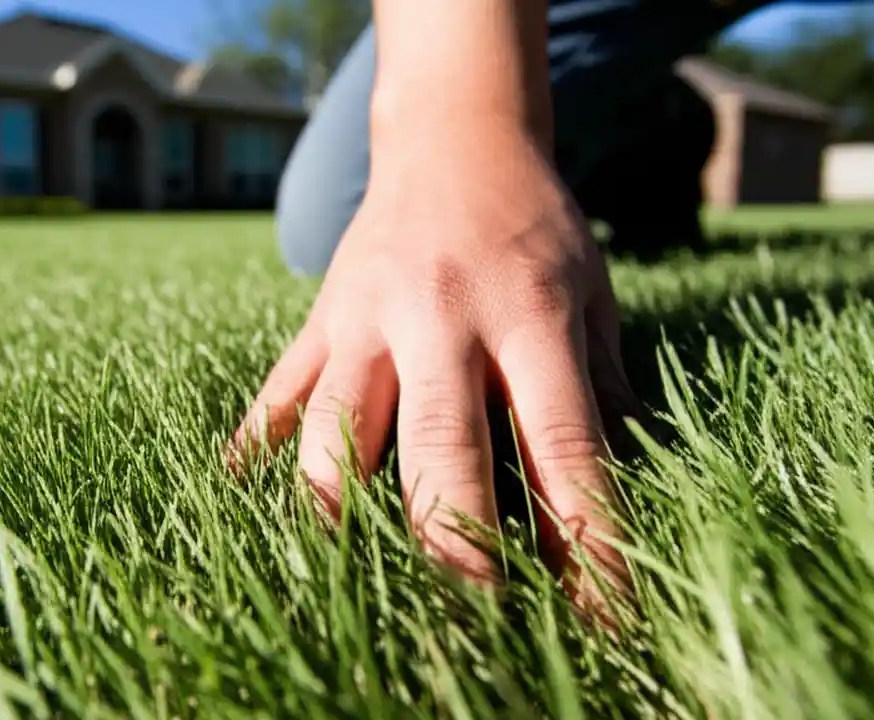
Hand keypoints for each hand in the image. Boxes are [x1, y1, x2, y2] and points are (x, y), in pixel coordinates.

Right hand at [231, 126, 635, 614]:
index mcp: (528, 315)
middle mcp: (441, 320)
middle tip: (477, 620)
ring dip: (340, 516)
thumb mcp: (591, 295)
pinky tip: (243, 503)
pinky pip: (278, 396)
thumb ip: (603, 391)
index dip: (586, 538)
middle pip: (440, 451)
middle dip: (457, 548)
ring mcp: (366, 320)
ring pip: (334, 433)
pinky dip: (257, 453)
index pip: (563, 446)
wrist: (454, 138)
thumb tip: (630, 492)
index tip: (601, 614)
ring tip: (353, 582)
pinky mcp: (320, 322)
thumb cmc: (536, 226)